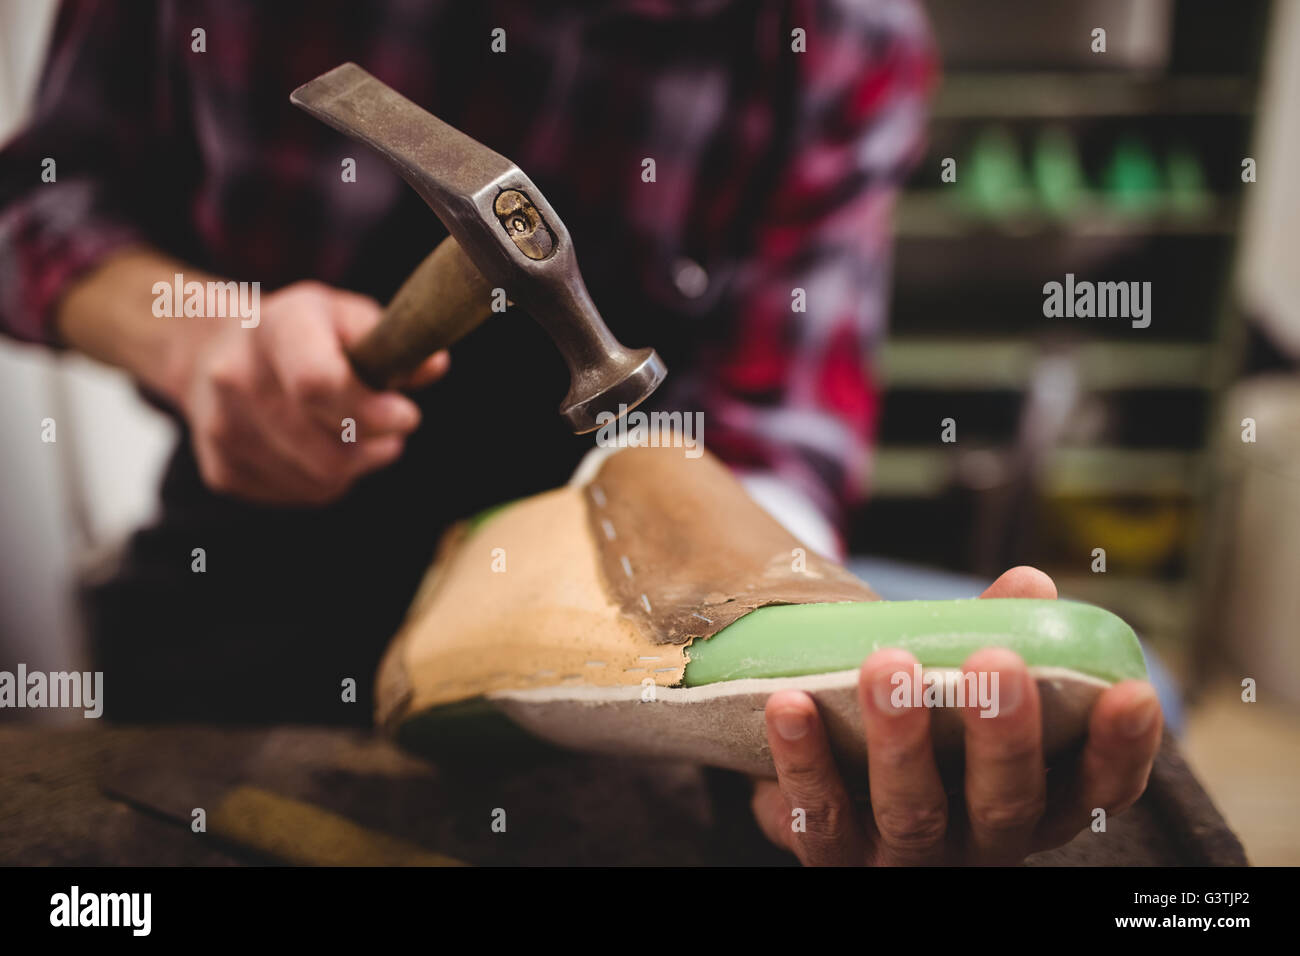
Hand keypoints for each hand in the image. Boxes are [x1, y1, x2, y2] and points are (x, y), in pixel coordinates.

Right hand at [171, 280, 447, 504]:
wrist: (214, 353)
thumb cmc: (304, 334)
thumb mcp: (347, 316)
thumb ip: (393, 341)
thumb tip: (434, 366)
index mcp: (276, 328)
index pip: (318, 384)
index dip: (371, 412)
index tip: (407, 416)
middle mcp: (236, 376)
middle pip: (327, 450)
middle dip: (374, 446)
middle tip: (391, 428)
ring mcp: (221, 428)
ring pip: (319, 480)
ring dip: (355, 465)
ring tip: (357, 435)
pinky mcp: (220, 470)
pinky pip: (299, 495)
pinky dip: (324, 480)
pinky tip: (319, 448)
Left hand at [751, 566, 1162, 864]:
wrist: (829, 766)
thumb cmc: (924, 718)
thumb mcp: (964, 680)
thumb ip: (998, 633)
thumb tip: (1031, 585)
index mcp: (1036, 801)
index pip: (1098, 790)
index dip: (1122, 749)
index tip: (1133, 692)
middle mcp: (982, 843)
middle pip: (1006, 803)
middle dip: (1004, 733)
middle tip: (997, 660)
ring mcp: (907, 859)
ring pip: (914, 812)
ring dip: (901, 739)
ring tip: (888, 664)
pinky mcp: (835, 856)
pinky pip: (819, 815)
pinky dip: (805, 758)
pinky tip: (790, 702)